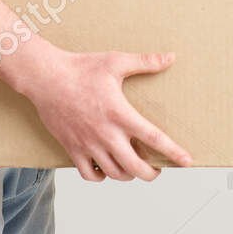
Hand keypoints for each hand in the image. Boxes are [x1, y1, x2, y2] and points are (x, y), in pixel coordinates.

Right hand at [23, 48, 192, 181]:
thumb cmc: (82, 68)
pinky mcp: (72, 149)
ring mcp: (88, 145)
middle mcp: (106, 134)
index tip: (186, 161)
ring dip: (128, 174)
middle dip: (151, 173)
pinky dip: (102, 176)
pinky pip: (89, 175)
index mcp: (121, 114)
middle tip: (157, 168)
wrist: (46, 77)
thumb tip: (171, 57)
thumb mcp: (116, 61)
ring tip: (134, 166)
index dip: (173, 152)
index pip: (154, 139)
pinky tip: (107, 167)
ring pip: (115, 174)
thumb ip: (145, 62)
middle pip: (136, 168)